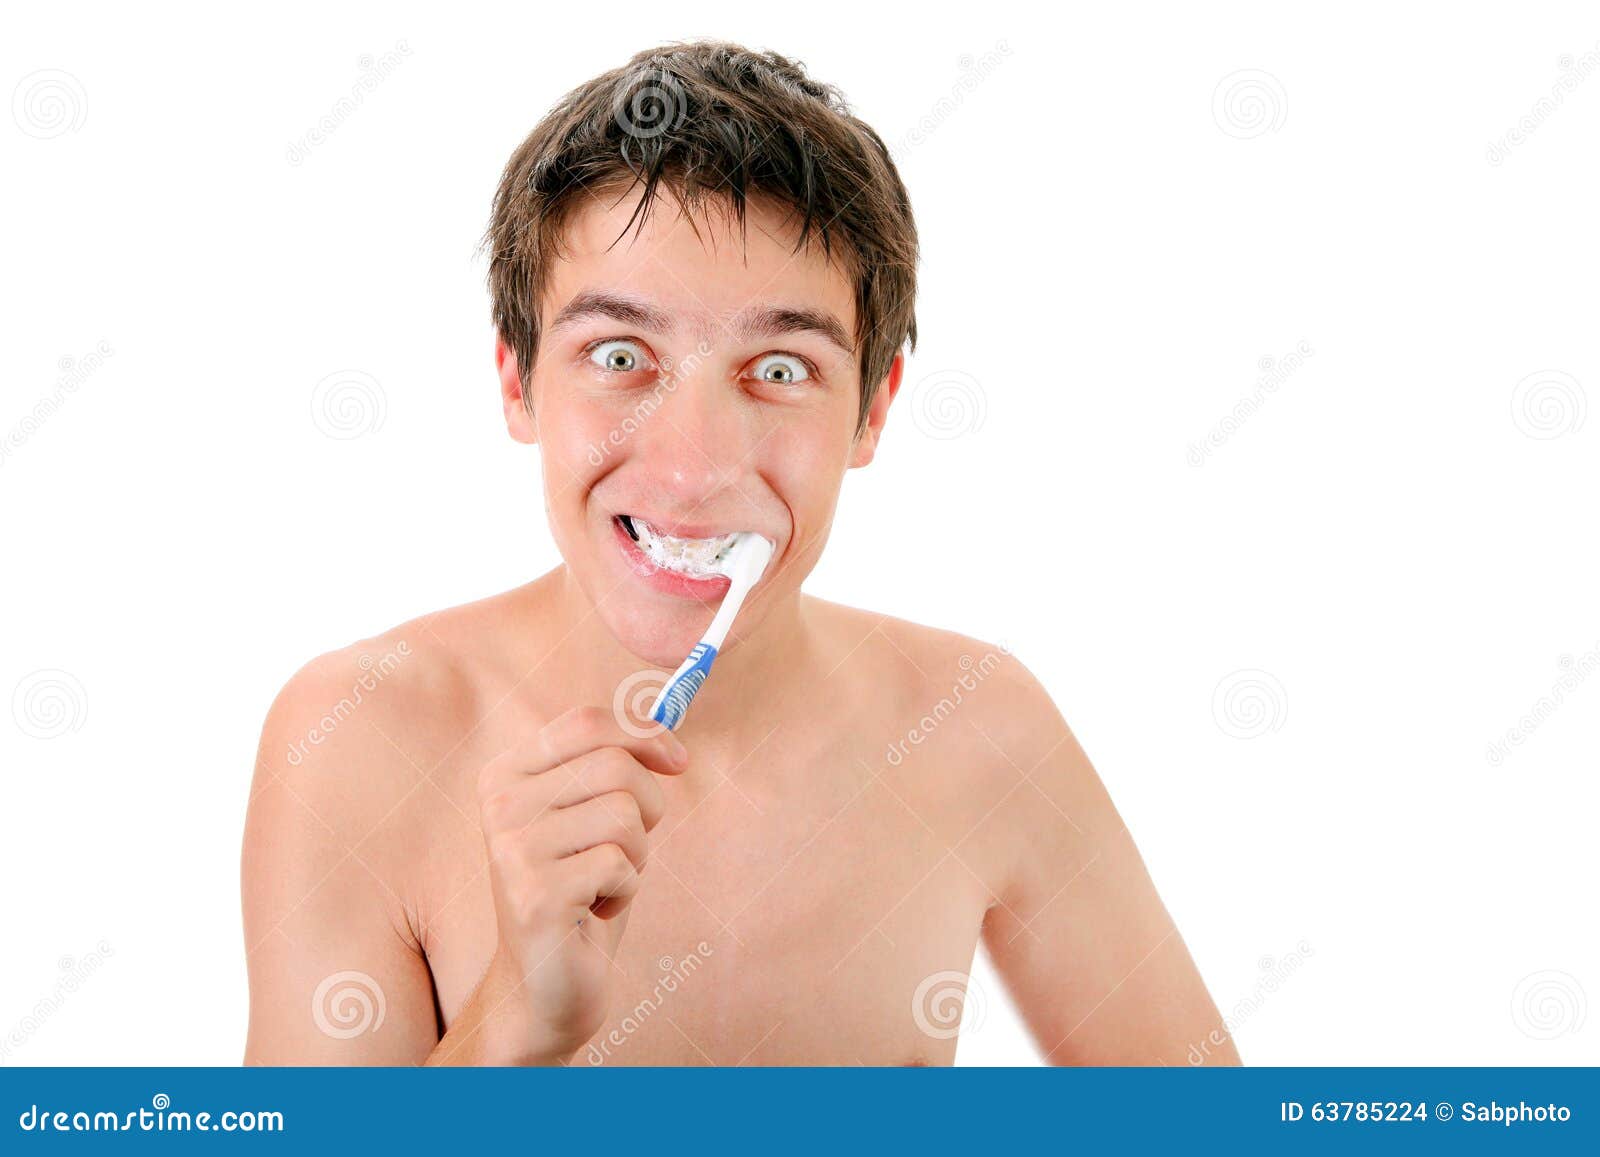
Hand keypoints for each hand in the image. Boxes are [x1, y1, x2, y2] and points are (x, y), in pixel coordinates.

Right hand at [473, 705, 686, 1062]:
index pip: (588, 721)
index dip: (645, 734)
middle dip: (649, 807)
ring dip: (636, 855)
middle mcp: (499, 805)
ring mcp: (513, 850)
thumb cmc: (579, 891)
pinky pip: (622, 865)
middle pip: (616, 765)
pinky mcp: (536, 896)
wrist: (543, 983)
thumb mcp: (590, 815)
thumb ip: (611, 765)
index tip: (678, 761)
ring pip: (626, 815)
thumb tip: (668, 730)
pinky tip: (594, 910)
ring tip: (603, 882)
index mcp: (506, 775)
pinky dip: (626, 890)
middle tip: (626, 849)